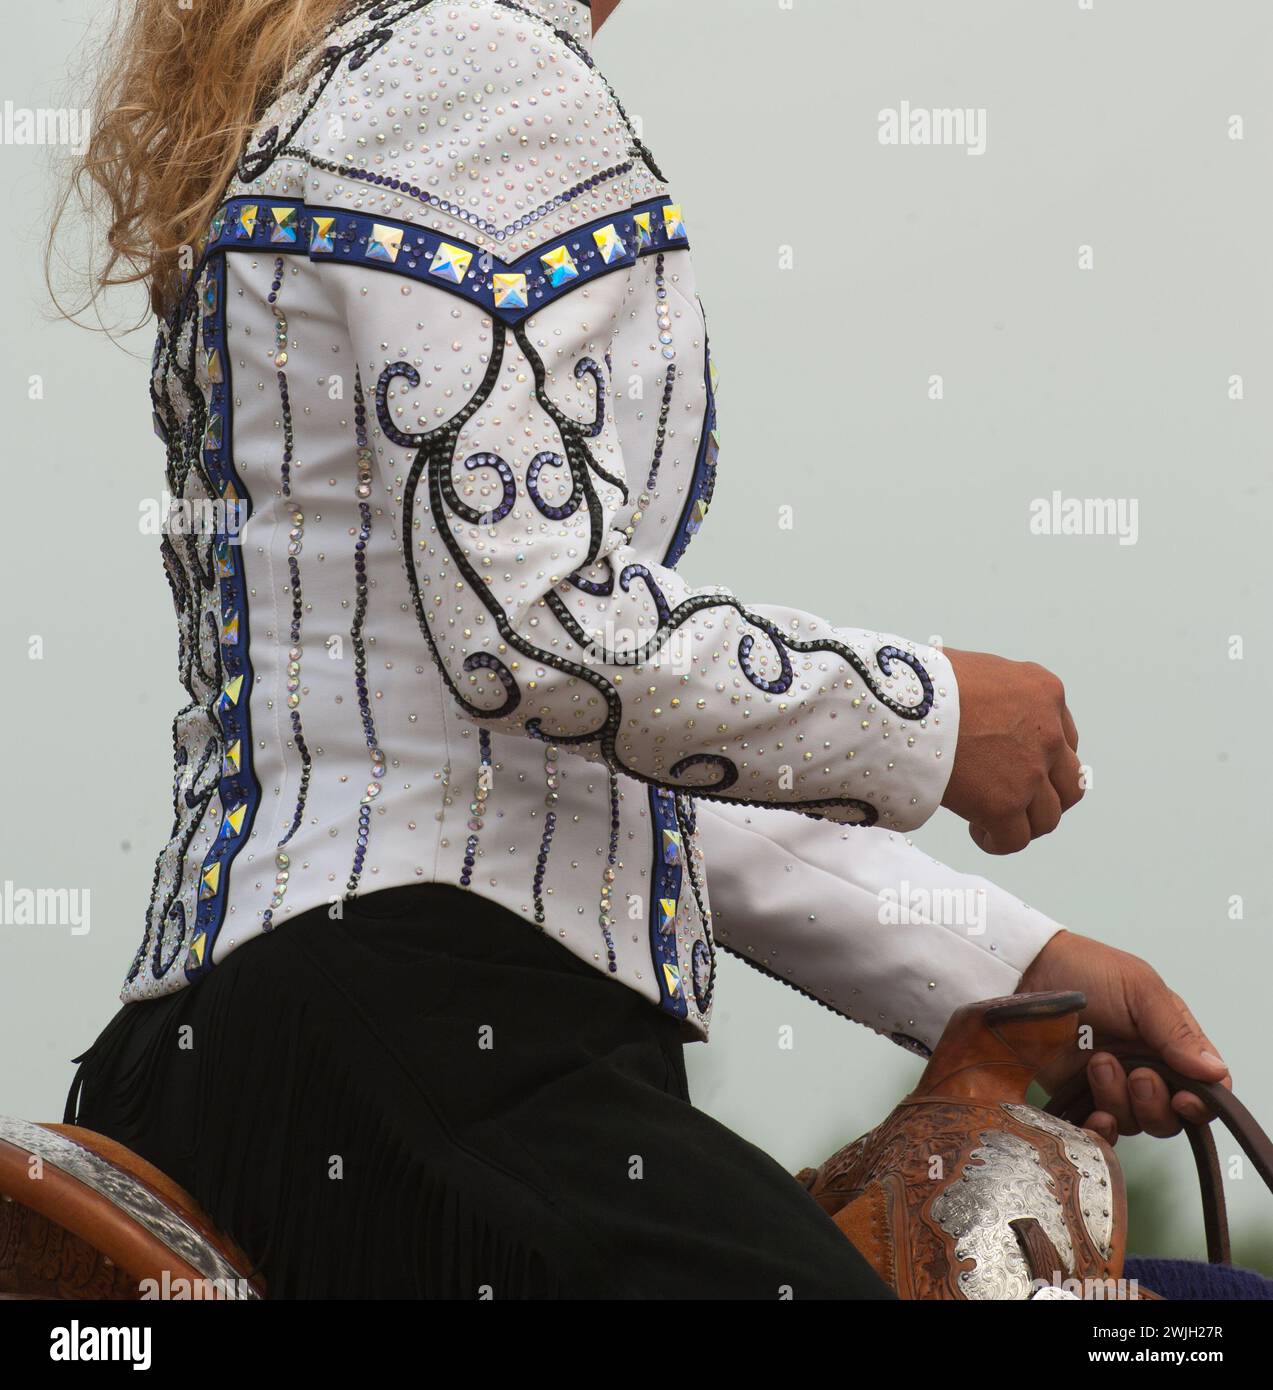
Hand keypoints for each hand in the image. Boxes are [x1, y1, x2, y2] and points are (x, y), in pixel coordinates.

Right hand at [941, 648, 1084, 854]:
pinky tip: (979, 831)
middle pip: (1068, 782)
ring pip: (1048, 816)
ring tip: (993, 820)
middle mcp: (1048, 733)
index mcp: (1044, 693)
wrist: (906, 702)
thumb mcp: (976, 668)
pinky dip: (999, 841)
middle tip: (1015, 798)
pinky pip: (1015, 839)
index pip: (1065, 737)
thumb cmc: (924, 680)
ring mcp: (1030, 772)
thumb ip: (992, 690)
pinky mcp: (1004, 805)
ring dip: (1025, 822)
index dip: (1042, 758)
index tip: (1015, 766)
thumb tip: (972, 703)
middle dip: (1045, 795)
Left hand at [1016, 929, 1230, 1143]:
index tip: (1185, 1099)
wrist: (1024, 973)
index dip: (1202, 1102)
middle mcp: (1142, 1066)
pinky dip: (1101, 1131)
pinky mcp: (1075, 1096)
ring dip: (1120, 1101)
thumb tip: (1215, 1074)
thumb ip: (1176, 1032)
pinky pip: (1098, 1131)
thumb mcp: (1138, 989)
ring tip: (1098, 1063)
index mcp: (1167, 1041)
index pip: (1203, 1088)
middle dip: (1156, 1103)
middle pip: (1171, 1116)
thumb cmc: (1083, 970)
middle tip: (1136, 1074)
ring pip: (1135, 1122)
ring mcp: (1108, 1084)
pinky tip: (1095, 1114)